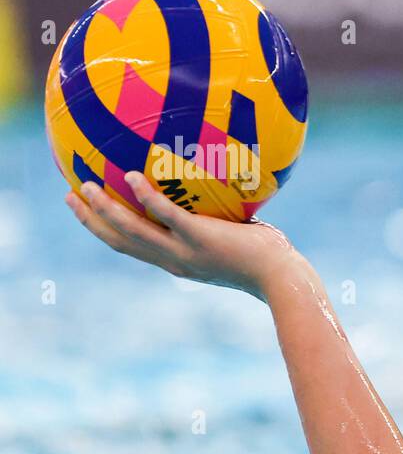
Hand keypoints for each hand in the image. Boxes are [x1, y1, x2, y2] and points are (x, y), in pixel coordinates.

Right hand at [66, 172, 305, 299]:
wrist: (281, 277)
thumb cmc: (265, 257)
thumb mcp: (230, 240)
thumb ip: (214, 222)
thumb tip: (214, 190)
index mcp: (177, 262)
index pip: (132, 247)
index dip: (105, 230)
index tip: (86, 212)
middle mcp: (174, 260)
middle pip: (121, 241)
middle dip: (92, 220)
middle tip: (70, 196)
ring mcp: (185, 251)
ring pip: (133, 231)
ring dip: (105, 209)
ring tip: (86, 185)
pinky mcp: (200, 238)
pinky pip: (166, 215)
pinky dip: (146, 197)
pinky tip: (130, 176)